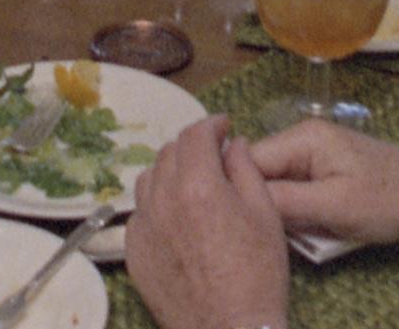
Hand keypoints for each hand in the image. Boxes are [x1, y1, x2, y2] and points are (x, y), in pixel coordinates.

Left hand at [125, 117, 291, 328]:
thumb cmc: (257, 274)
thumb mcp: (265, 215)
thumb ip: (246, 170)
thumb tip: (233, 144)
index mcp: (196, 184)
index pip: (195, 135)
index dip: (211, 124)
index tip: (224, 127)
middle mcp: (161, 199)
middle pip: (168, 152)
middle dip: (192, 147)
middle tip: (212, 157)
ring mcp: (142, 227)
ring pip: (148, 180)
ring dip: (169, 172)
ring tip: (191, 184)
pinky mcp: (133, 253)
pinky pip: (140, 214)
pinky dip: (157, 205)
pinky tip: (176, 219)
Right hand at [249, 120, 398, 244]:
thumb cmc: (388, 200)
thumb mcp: (334, 207)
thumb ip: (284, 201)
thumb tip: (240, 198)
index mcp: (302, 138)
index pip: (247, 162)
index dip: (245, 194)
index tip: (253, 223)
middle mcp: (302, 137)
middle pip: (260, 173)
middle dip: (267, 204)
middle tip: (287, 230)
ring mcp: (314, 153)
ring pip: (276, 184)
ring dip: (285, 210)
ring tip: (305, 229)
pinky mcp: (324, 169)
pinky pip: (295, 189)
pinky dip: (300, 210)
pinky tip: (315, 224)